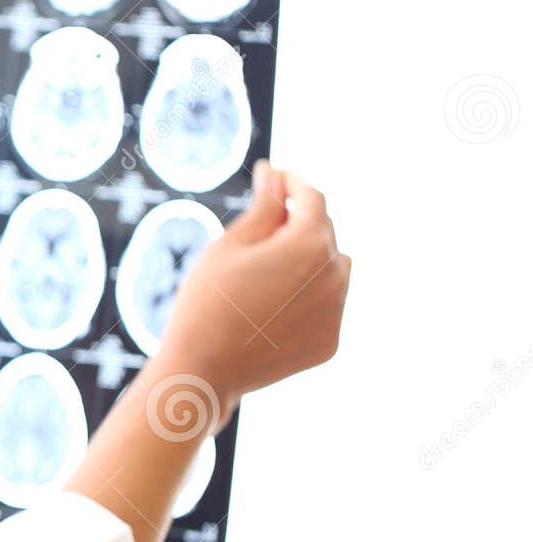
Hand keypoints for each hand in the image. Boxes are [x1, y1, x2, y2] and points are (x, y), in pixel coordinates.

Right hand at [153, 159, 351, 429]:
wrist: (204, 368)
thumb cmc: (207, 301)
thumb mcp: (230, 244)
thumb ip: (263, 206)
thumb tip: (275, 173)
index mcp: (310, 243)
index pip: (311, 198)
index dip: (292, 183)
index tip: (274, 179)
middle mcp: (336, 274)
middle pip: (323, 232)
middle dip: (296, 224)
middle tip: (256, 233)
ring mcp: (336, 311)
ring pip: (331, 269)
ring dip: (307, 261)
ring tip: (265, 276)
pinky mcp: (330, 341)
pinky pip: (326, 307)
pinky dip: (306, 300)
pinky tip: (269, 310)